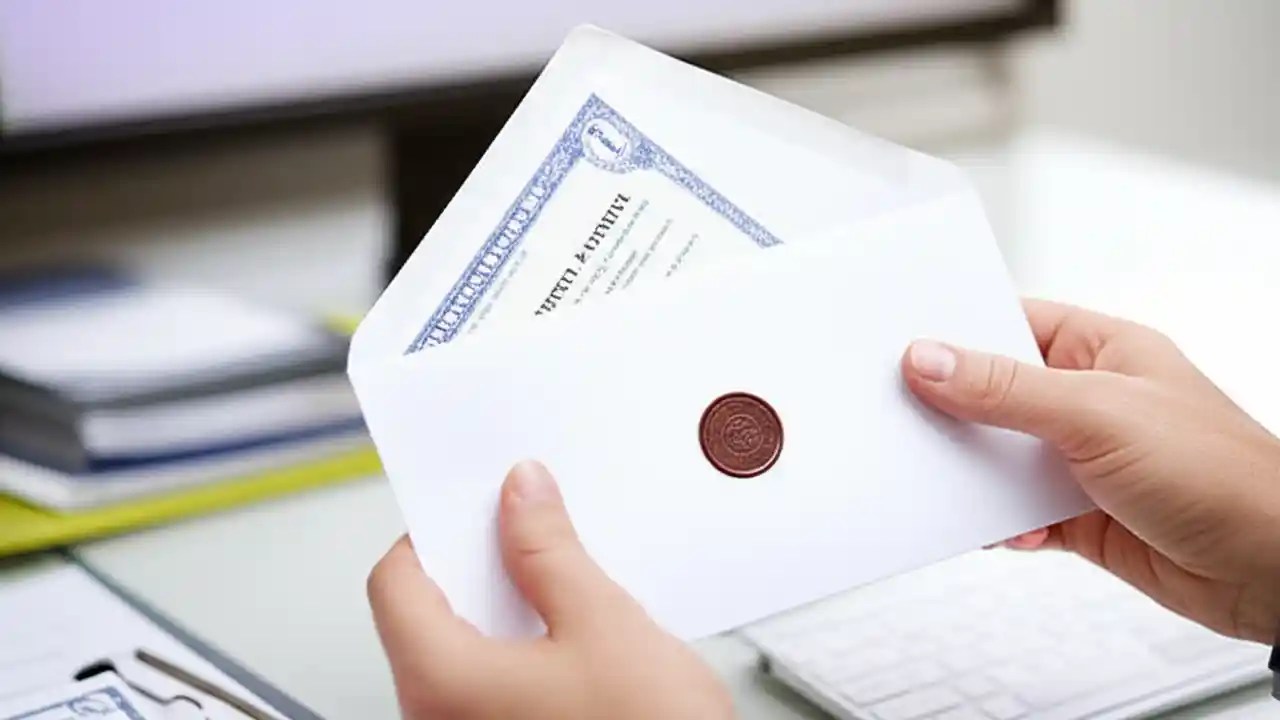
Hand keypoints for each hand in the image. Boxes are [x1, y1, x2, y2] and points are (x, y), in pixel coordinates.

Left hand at [367, 460, 732, 719]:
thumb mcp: (603, 622)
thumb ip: (548, 550)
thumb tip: (521, 497)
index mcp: (440, 683)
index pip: (394, 583)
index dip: (435, 533)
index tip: (483, 509)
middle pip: (425, 617)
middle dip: (481, 568)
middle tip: (531, 532)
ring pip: (461, 653)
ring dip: (507, 610)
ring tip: (564, 583)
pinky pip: (488, 685)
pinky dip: (520, 651)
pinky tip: (573, 637)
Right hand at [902, 299, 1279, 643]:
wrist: (1275, 570)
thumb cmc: (1222, 474)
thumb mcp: (1097, 415)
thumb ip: (1005, 390)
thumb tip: (930, 360)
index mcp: (1101, 350)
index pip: (1008, 324)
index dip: (955, 333)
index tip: (902, 348)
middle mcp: (1089, 400)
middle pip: (993, 394)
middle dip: (953, 411)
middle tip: (907, 419)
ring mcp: (1082, 459)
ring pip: (998, 457)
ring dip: (972, 474)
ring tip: (945, 480)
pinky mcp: (1079, 515)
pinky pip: (1014, 513)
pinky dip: (999, 524)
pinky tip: (1000, 530)